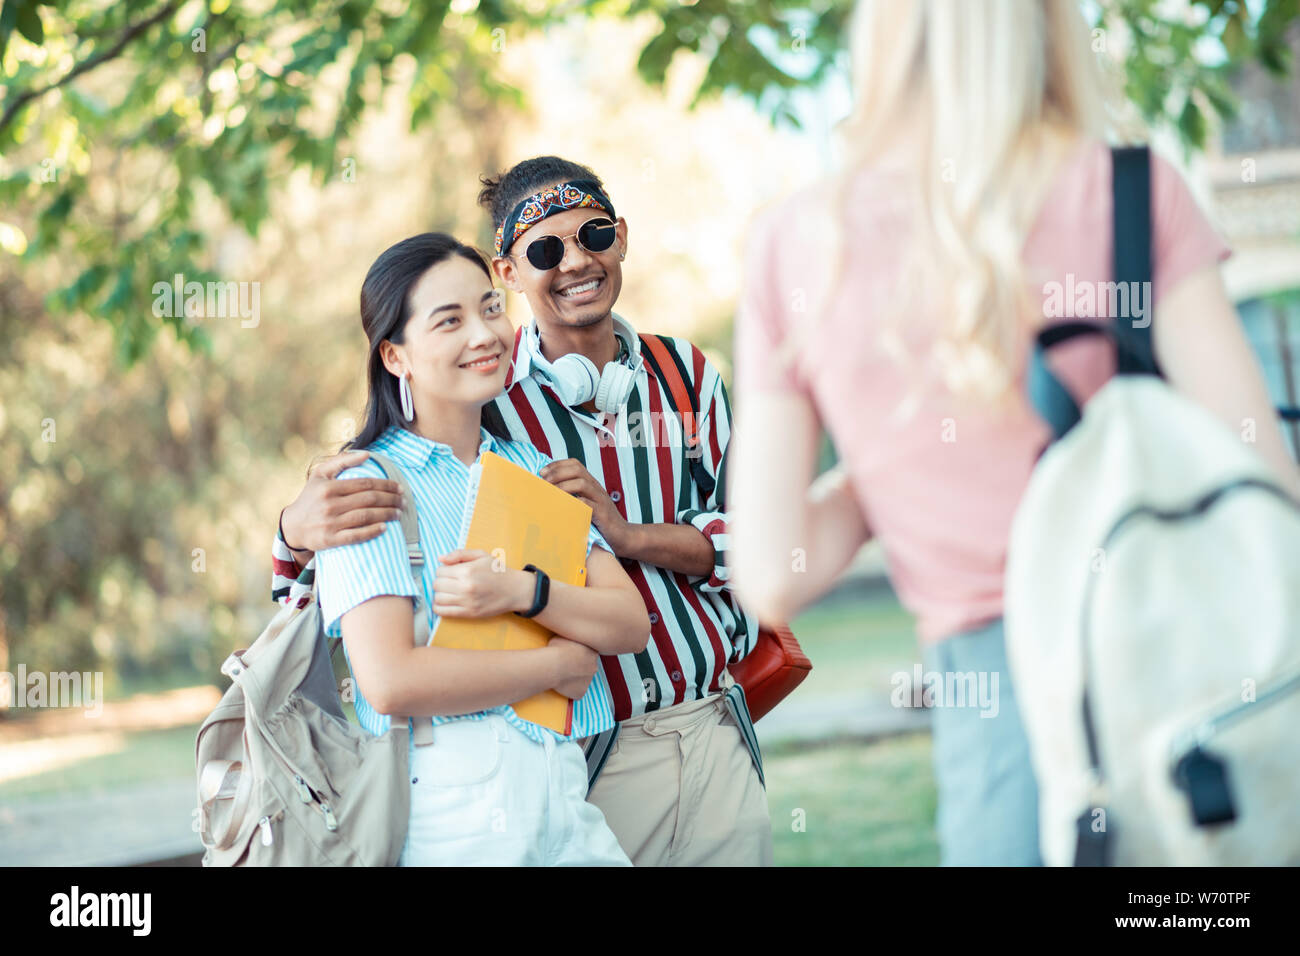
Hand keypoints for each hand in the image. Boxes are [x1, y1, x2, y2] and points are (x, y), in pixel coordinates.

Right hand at [280, 450, 403, 555]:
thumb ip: (342, 461)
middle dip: (391, 499)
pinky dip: (372, 531)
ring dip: (387, 514)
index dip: (386, 485)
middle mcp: (329, 504)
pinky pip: (356, 535)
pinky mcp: (330, 540)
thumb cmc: (311, 497)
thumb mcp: (320, 474)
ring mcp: (330, 523)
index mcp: (329, 487)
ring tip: (399, 513)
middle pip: (369, 500)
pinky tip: (385, 528)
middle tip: (404, 501)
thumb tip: (366, 454)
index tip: (399, 488)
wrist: (292, 526)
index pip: (365, 484)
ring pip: (366, 517)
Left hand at [432, 550, 531, 618]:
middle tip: (449, 581)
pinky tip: (445, 602)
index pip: (439, 571)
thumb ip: (459, 554)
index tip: (450, 571)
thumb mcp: (481, 555)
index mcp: (467, 571)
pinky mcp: (469, 613)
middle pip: (437, 585)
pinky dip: (439, 607)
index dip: (443, 570)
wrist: (515, 590)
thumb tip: (440, 559)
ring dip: (440, 594)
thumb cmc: (498, 571)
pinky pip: (443, 612)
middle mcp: (465, 587)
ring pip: (438, 598)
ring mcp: (467, 602)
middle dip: (440, 581)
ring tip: (448, 591)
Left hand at [540, 458, 629, 552]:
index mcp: (591, 484)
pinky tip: (561, 508)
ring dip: (563, 486)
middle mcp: (596, 488)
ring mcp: (600, 500)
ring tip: (550, 493)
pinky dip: (573, 503)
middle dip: (557, 473)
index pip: (575, 464)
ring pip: (582, 483)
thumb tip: (547, 493)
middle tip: (543, 482)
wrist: (622, 535)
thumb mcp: (585, 505)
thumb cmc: (599, 522)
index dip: (557, 465)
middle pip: (577, 469)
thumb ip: (572, 497)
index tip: (541, 472)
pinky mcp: (602, 514)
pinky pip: (587, 504)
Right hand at [547, 635, 599, 699]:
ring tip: (561, 674)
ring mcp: (589, 681)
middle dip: (578, 668)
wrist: (553, 664)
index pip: (588, 655)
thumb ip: (572, 639)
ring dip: (574, 679)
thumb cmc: (557, 648)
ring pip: (581, 680)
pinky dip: (569, 689)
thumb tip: (569, 636)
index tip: (569, 655)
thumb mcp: (566, 636)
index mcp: (593, 652)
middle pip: (587, 668)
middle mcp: (594, 667)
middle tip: (565, 665)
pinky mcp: (581, 692)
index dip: (578, 656)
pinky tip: (561, 684)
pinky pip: (575, 692)